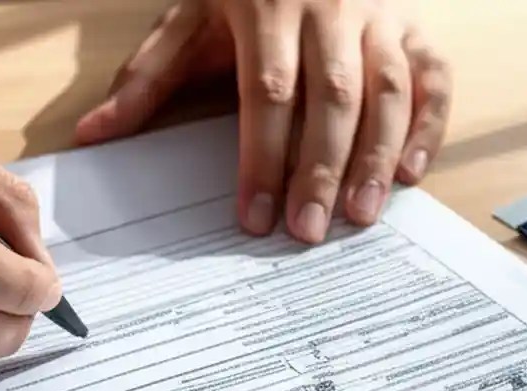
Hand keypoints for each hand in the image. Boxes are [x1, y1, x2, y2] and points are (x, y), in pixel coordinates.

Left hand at [73, 0, 451, 243]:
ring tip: (360, 216)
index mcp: (268, 7)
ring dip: (376, 157)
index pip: (267, 92)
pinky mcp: (413, 28)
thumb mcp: (187, 18)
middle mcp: (331, 8)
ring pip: (388, 92)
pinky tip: (410, 174)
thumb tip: (93, 134)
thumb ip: (146, 78)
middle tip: (308, 232)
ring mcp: (379, 17)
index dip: (262, 158)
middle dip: (320, 170)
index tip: (254, 217)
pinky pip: (433, 78)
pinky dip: (430, 125)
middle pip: (332, 99)